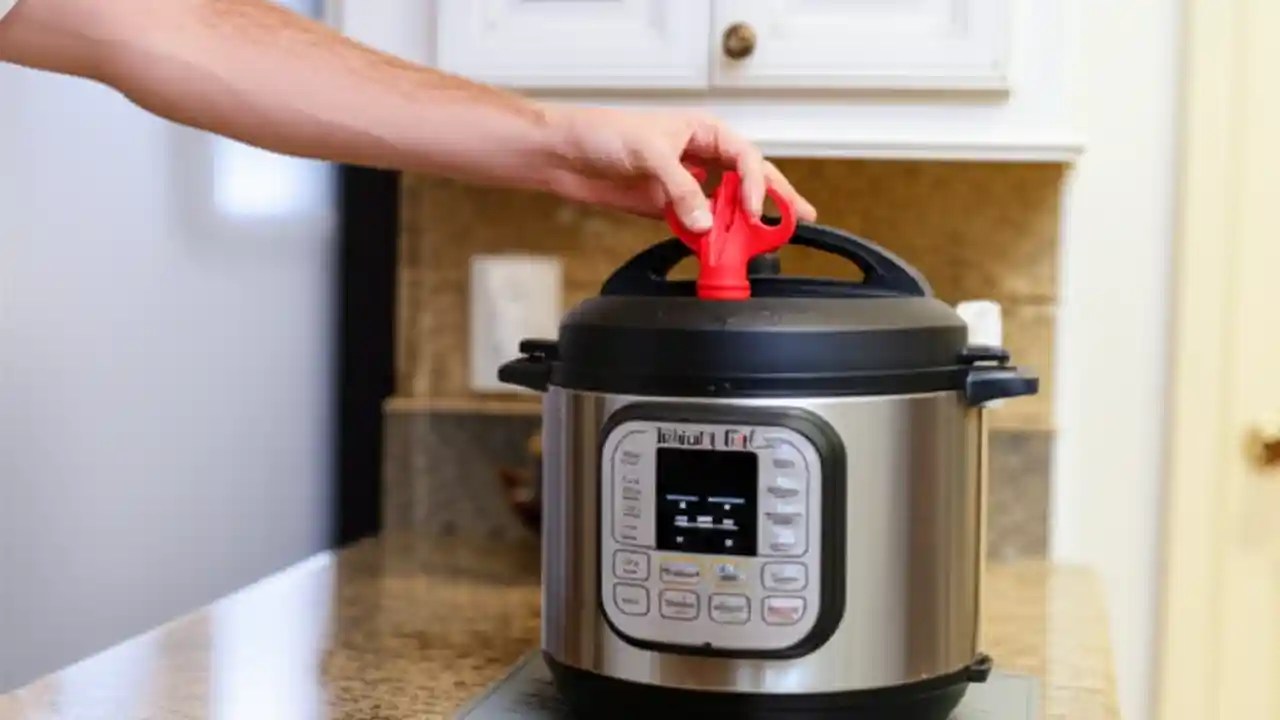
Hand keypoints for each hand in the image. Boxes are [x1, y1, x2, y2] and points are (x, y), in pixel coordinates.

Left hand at [541, 104, 817, 231]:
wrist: (565, 153)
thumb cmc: (603, 132)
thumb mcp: (649, 153)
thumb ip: (682, 189)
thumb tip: (707, 222)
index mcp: (704, 131)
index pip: (746, 157)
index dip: (758, 184)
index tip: (756, 211)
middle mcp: (700, 157)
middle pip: (747, 180)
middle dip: (776, 199)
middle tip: (801, 218)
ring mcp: (685, 183)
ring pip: (725, 205)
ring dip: (741, 224)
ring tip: (763, 242)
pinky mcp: (668, 207)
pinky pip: (698, 224)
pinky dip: (709, 238)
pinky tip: (720, 248)